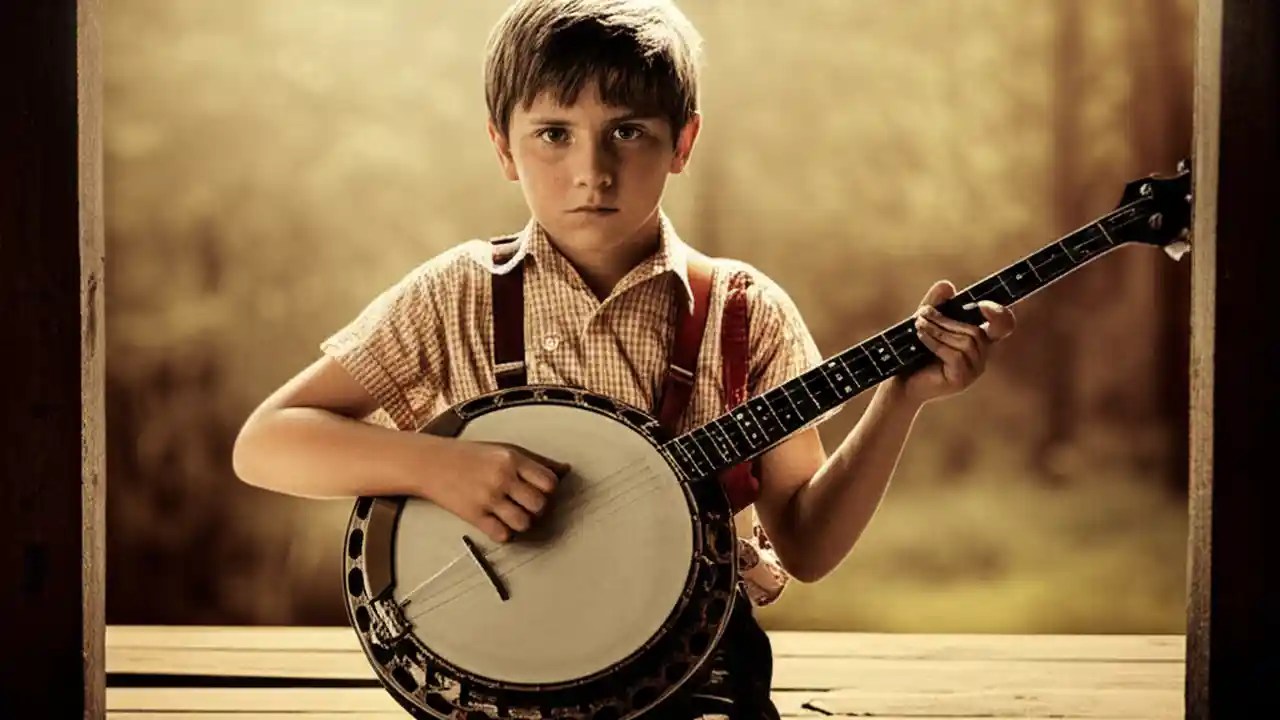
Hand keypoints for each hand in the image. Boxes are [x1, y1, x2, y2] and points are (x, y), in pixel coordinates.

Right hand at [421, 440, 569, 543]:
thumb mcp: (504, 449)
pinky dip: (504, 533)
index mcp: (512, 458)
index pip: (549, 482)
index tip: (539, 490)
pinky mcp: (473, 515)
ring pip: (524, 523)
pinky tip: (498, 523)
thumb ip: (535, 460)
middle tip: (526, 505)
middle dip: (537, 508)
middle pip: (539, 504)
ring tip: (512, 515)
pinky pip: (502, 534)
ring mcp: (487, 497)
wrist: (431, 463)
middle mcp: (502, 477)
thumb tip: (566, 470)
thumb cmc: (471, 455)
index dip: (548, 490)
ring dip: (522, 523)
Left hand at [902, 279, 1015, 404]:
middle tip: (923, 313)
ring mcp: (974, 370)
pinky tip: (921, 336)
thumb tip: (947, 285)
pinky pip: (954, 355)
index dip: (999, 314)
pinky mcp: (961, 380)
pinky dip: (936, 342)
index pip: (1003, 325)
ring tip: (918, 324)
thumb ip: (936, 304)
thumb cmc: (917, 351)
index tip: (981, 305)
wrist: (903, 381)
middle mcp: (982, 356)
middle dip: (946, 319)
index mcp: (980, 340)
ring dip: (938, 329)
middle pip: (975, 331)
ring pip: (966, 342)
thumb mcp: (927, 322)